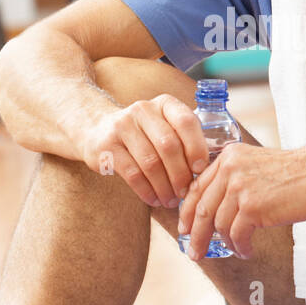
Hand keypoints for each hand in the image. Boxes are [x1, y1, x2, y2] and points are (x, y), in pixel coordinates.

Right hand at [80, 95, 209, 208]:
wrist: (97, 129)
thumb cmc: (143, 134)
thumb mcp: (163, 126)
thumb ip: (184, 140)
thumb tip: (209, 173)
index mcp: (164, 104)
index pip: (186, 122)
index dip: (196, 147)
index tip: (200, 170)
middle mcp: (143, 110)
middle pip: (169, 145)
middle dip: (181, 174)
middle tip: (186, 192)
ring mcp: (122, 126)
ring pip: (151, 162)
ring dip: (164, 187)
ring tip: (171, 200)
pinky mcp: (106, 146)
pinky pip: (132, 174)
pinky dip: (147, 191)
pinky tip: (154, 199)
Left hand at [177, 142, 305, 258]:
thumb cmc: (296, 172)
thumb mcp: (256, 164)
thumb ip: (235, 178)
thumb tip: (217, 209)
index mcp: (228, 158)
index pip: (197, 187)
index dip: (188, 212)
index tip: (186, 228)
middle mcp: (229, 170)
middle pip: (201, 209)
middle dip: (196, 235)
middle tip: (194, 251)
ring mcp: (240, 188)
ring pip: (219, 225)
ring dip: (225, 243)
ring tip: (236, 250)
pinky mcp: (253, 207)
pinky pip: (237, 235)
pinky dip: (240, 247)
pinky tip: (247, 250)